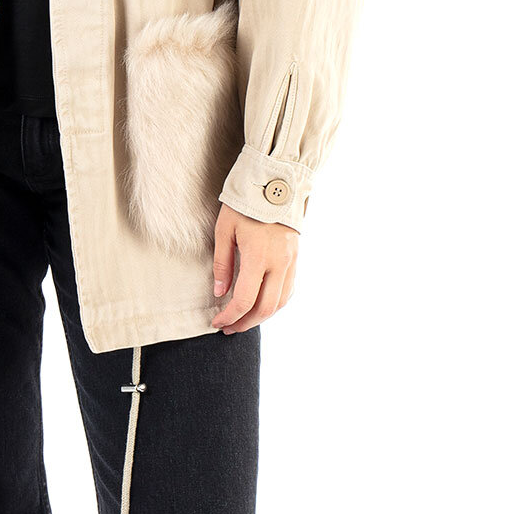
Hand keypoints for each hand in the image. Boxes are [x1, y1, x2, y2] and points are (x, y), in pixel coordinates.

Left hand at [210, 207, 298, 331]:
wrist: (275, 184)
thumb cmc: (245, 205)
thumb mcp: (224, 229)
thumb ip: (223, 263)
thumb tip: (220, 292)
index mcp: (259, 257)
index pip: (245, 300)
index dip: (230, 316)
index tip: (217, 322)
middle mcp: (279, 263)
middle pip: (265, 308)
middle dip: (245, 323)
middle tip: (229, 328)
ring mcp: (291, 262)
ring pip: (280, 303)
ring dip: (261, 317)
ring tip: (243, 320)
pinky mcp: (296, 259)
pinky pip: (289, 290)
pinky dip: (275, 304)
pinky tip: (261, 306)